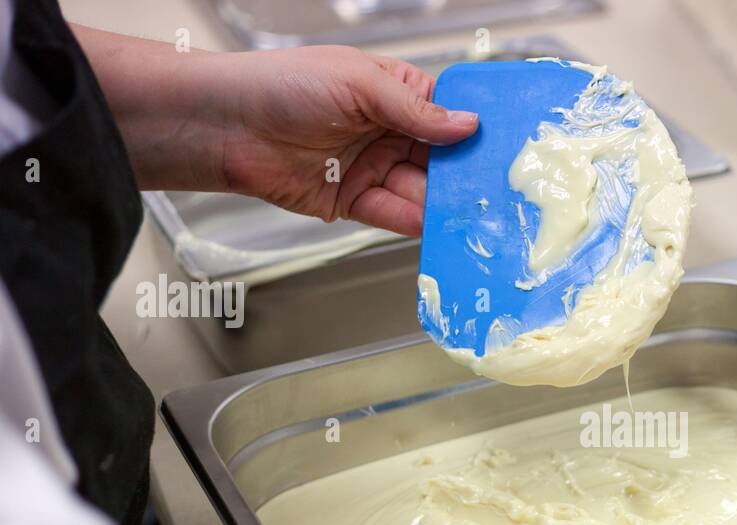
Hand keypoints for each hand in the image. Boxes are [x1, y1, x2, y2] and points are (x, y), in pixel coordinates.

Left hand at [73, 28, 477, 235]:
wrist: (226, 125)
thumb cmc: (283, 84)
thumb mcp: (360, 84)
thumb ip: (416, 111)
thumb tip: (468, 125)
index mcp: (395, 92)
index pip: (449, 113)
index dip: (478, 130)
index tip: (510, 147)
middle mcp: (388, 131)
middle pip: (443, 159)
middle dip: (469, 176)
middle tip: (504, 192)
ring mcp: (373, 168)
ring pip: (423, 191)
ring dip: (449, 205)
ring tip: (479, 217)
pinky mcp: (354, 203)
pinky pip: (394, 216)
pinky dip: (418, 225)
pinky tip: (441, 228)